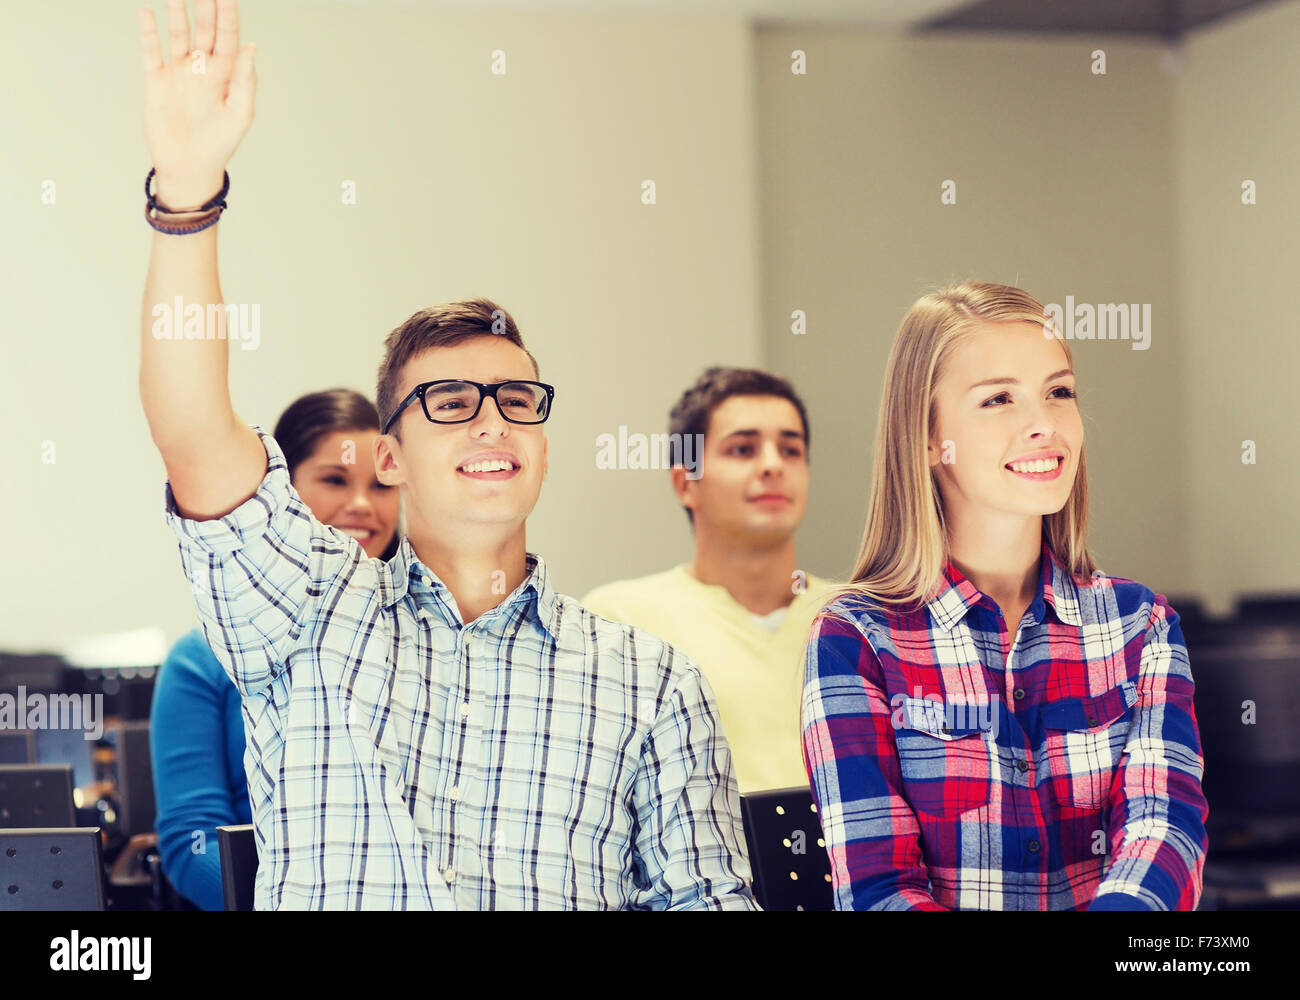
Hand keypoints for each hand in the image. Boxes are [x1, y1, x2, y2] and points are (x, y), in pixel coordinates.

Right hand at [138, 0, 255, 204]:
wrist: (189, 167)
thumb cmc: (220, 144)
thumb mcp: (239, 113)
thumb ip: (245, 79)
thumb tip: (249, 46)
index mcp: (226, 74)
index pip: (228, 36)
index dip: (228, 13)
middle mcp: (203, 68)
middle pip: (205, 28)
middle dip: (206, 5)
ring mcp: (179, 72)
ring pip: (178, 34)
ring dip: (178, 13)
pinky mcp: (157, 81)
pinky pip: (151, 51)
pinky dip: (149, 32)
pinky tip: (147, 12)